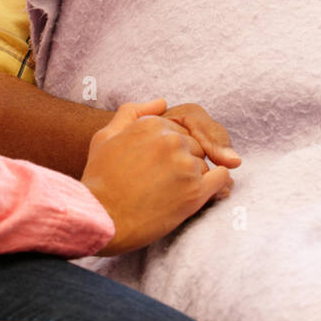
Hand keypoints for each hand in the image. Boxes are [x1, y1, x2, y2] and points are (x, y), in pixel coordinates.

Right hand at [81, 98, 234, 255]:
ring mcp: (185, 165)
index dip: (168, 150)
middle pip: (193, 146)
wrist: (101, 218)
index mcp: (152, 124)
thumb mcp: (105, 136)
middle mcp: (171, 140)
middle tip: (164, 182)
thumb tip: (162, 102)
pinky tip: (202, 193)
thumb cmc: (99, 179)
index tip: (158, 167)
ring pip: (204, 164)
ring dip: (193, 177)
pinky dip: (217, 185)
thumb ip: (133, 112)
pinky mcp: (195, 191)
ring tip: (172, 194)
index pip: (177, 131)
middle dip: (183, 161)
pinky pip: (221, 179)